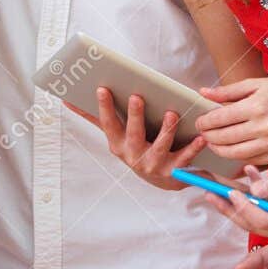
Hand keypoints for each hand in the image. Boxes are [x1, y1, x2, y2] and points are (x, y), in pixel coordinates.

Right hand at [70, 87, 207, 190]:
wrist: (161, 180)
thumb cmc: (136, 147)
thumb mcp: (115, 135)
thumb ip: (93, 117)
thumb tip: (65, 100)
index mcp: (117, 144)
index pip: (108, 124)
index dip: (105, 107)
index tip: (102, 88)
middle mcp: (133, 156)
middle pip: (133, 134)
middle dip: (135, 116)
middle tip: (137, 97)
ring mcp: (153, 165)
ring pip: (160, 146)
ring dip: (166, 130)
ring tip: (171, 113)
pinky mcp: (173, 172)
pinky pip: (185, 158)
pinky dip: (193, 148)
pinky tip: (201, 137)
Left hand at [195, 76, 267, 166]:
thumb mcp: (255, 84)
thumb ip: (227, 91)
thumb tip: (202, 92)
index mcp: (256, 106)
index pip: (219, 119)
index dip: (204, 122)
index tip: (199, 122)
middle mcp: (265, 127)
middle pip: (224, 138)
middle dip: (208, 137)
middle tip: (203, 134)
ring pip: (235, 154)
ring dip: (219, 150)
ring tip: (213, 143)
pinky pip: (252, 160)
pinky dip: (238, 157)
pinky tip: (232, 149)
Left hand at [205, 160, 267, 240]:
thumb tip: (253, 187)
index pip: (258, 220)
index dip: (240, 206)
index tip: (228, 190)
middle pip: (251, 223)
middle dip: (228, 208)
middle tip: (207, 192)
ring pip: (256, 218)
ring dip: (237, 202)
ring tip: (215, 188)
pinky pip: (267, 211)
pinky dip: (254, 197)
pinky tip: (245, 177)